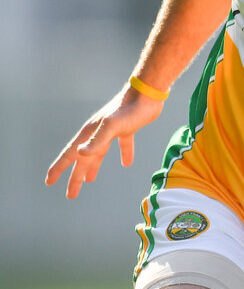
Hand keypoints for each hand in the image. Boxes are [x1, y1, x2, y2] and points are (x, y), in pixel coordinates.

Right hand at [45, 85, 164, 198]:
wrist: (148, 93)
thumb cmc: (130, 110)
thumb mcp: (113, 126)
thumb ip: (97, 140)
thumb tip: (80, 154)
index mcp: (90, 133)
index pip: (70, 154)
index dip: (59, 169)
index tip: (49, 182)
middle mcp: (97, 132)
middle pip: (83, 159)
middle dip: (75, 177)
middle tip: (71, 195)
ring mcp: (112, 130)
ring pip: (99, 153)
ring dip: (93, 167)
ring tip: (89, 181)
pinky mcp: (127, 128)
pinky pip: (122, 145)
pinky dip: (124, 154)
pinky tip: (126, 163)